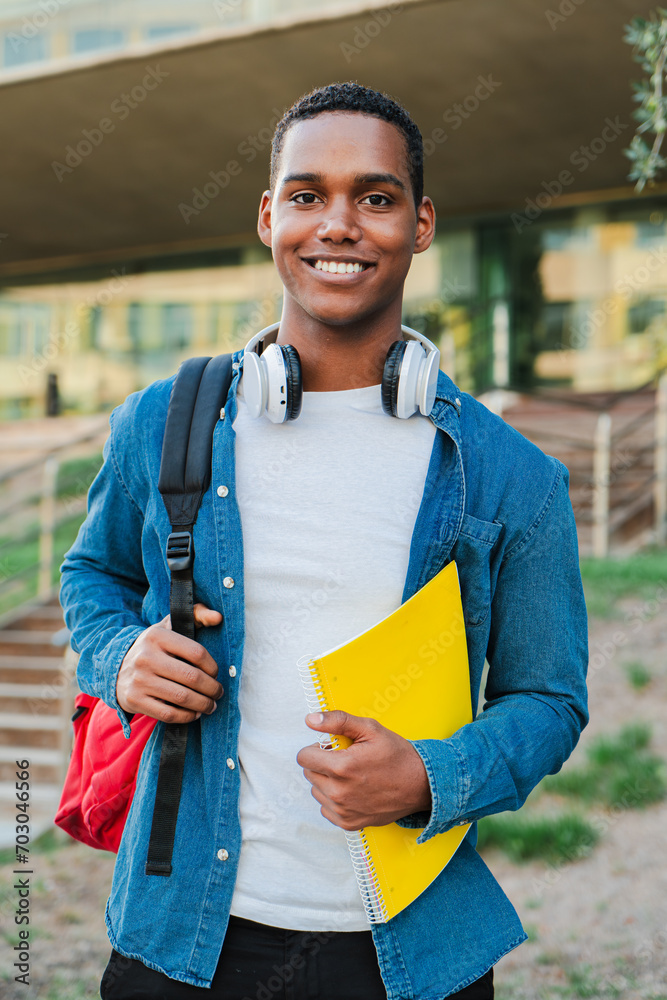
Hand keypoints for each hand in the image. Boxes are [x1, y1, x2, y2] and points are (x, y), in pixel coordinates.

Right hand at [116, 604, 223, 722]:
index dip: (212, 666)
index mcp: (157, 636)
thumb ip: (197, 615)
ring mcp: (139, 680)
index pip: (196, 652)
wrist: (116, 668)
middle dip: (212, 688)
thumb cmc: (153, 647)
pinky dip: (187, 716)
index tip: (215, 673)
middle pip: (192, 677)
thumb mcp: (170, 626)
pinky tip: (194, 713)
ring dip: (203, 704)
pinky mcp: (135, 700)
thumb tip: (218, 617)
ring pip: (182, 697)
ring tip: (210, 705)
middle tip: (218, 692)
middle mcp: (146, 657)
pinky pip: (168, 714)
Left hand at [296, 711, 430, 830]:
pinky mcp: (348, 823)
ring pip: (316, 791)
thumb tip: (310, 719)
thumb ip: (337, 721)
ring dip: (327, 782)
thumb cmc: (397, 755)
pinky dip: (335, 799)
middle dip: (322, 763)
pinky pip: (326, 808)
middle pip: (309, 773)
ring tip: (352, 775)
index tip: (332, 748)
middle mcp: (339, 792)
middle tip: (346, 759)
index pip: (303, 757)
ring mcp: (343, 810)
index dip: (316, 748)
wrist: (421, 785)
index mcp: (341, 767)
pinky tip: (353, 790)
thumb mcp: (370, 729)